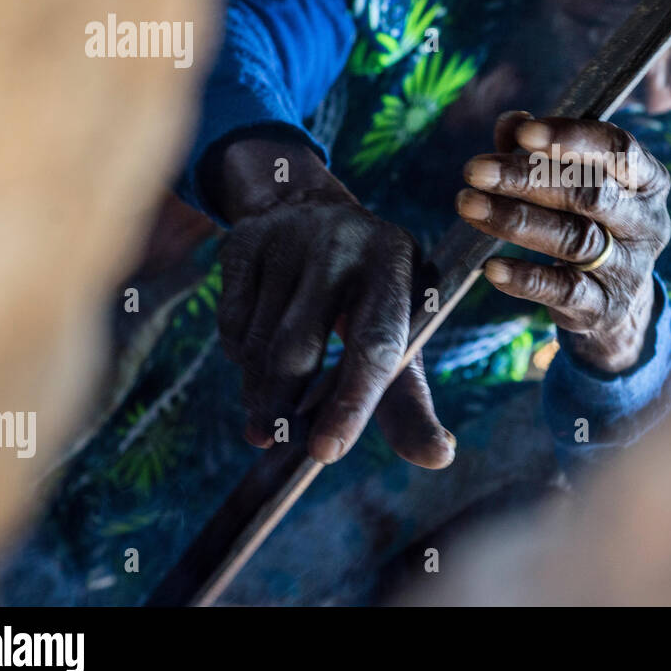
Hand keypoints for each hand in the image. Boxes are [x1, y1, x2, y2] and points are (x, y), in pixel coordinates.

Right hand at [205, 135, 454, 467]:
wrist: (313, 212)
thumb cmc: (370, 294)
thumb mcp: (399, 330)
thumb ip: (411, 399)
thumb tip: (439, 458)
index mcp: (395, 263)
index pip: (375, 344)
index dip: (352, 403)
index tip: (326, 453)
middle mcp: (342, 243)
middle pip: (299, 349)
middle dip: (283, 408)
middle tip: (279, 441)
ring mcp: (286, 238)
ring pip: (258, 344)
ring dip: (260, 390)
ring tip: (272, 405)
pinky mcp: (242, 242)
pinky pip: (231, 325)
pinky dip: (241, 356)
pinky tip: (260, 349)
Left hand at [456, 112, 670, 372]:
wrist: (620, 302)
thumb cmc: (591, 222)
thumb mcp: (578, 181)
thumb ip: (542, 148)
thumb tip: (509, 124)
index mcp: (647, 180)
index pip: (618, 148)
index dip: (572, 138)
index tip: (523, 133)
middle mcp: (646, 222)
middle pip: (589, 194)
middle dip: (527, 178)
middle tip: (475, 169)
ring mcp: (629, 268)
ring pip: (574, 240)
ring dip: (516, 220)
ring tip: (467, 204)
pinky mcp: (604, 307)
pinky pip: (563, 290)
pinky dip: (525, 278)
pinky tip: (491, 267)